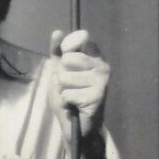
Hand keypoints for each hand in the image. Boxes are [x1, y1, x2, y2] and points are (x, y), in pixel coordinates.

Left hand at [49, 28, 109, 142]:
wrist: (76, 126)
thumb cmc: (69, 96)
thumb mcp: (59, 71)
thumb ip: (57, 52)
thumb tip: (57, 32)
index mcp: (95, 57)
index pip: (80, 38)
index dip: (66, 49)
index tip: (66, 61)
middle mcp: (102, 66)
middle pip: (69, 58)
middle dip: (61, 75)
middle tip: (71, 86)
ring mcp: (102, 82)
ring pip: (65, 77)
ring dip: (62, 91)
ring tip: (72, 97)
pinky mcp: (97, 97)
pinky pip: (67, 94)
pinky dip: (65, 102)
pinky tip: (74, 106)